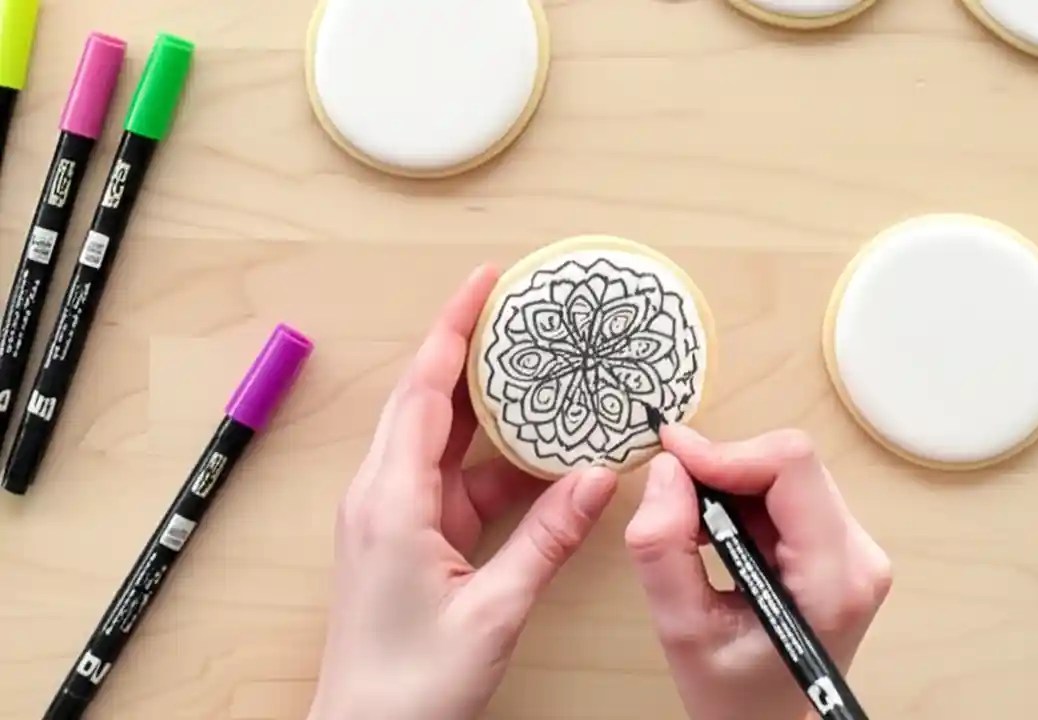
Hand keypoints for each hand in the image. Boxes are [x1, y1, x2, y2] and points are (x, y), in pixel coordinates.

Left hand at [307, 266, 619, 719]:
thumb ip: (548, 539)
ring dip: (480, 402)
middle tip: (514, 306)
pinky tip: (530, 453)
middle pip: (426, 400)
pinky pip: (448, 477)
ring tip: (529, 365)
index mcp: (391, 501)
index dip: (453, 330)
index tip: (485, 281)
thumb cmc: (411, 685)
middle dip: (467, 348)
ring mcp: (389, 515)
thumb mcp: (494, 609)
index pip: (422, 391)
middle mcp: (381, 496)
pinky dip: (487, 458)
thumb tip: (596, 479)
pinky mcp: (402, 537)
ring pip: (438, 438)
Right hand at [625, 426, 891, 719]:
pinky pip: (790, 493)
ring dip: (732, 485)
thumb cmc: (733, 697)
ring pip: (789, 473)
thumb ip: (665, 549)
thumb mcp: (682, 630)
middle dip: (723, 470)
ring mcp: (857, 549)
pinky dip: (745, 500)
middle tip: (672, 501)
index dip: (726, 451)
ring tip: (692, 529)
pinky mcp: (842, 546)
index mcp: (833, 580)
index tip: (671, 457)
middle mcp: (860, 555)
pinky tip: (717, 536)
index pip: (792, 467)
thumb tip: (666, 470)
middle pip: (791, 465)